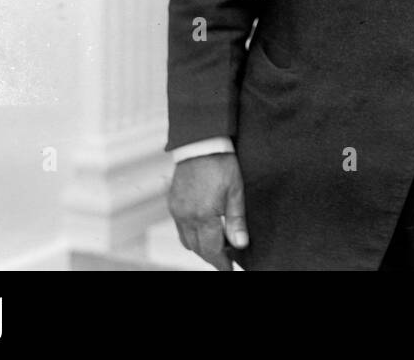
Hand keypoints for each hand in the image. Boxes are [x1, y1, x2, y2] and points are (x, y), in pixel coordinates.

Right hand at [168, 152, 248, 270]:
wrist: (200, 143)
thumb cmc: (221, 164)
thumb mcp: (236, 191)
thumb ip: (237, 220)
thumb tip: (240, 245)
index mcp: (204, 215)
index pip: (212, 250)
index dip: (221, 263)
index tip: (229, 270)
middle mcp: (186, 217)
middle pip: (198, 249)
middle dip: (212, 257)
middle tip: (227, 258)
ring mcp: (177, 211)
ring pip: (187, 241)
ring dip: (201, 247)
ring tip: (218, 244)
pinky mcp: (173, 203)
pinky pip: (180, 228)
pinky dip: (191, 235)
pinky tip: (204, 229)